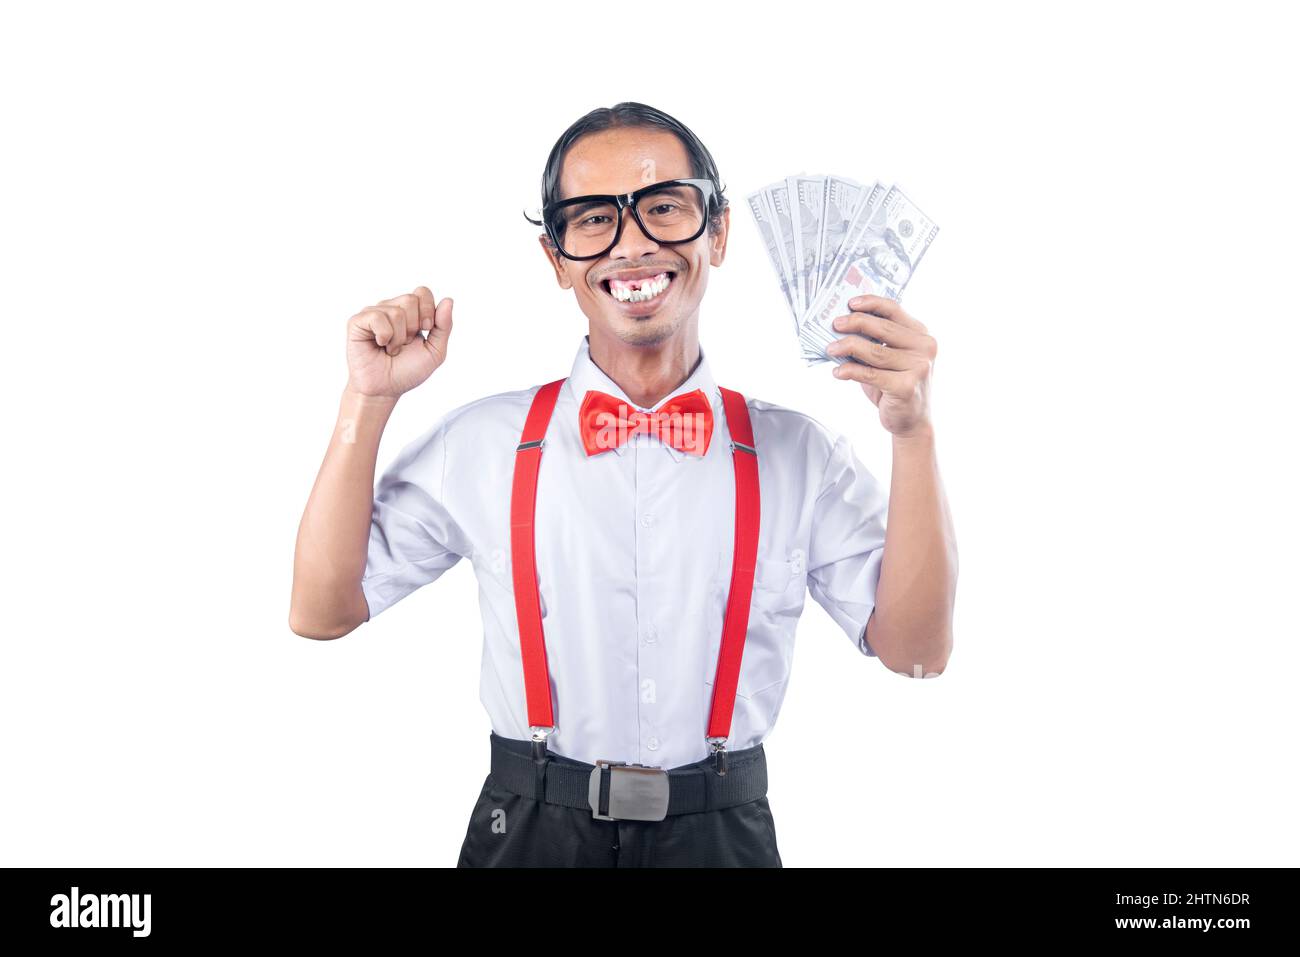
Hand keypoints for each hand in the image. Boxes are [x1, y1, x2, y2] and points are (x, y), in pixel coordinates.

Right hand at [345, 286, 452, 398]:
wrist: (385, 390)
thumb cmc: (407, 371)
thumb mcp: (435, 351)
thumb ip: (444, 327)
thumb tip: (448, 300)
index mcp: (410, 312)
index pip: (422, 292)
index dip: (428, 311)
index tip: (425, 330)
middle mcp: (391, 308)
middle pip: (411, 299)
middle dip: (413, 327)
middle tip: (405, 344)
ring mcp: (373, 313)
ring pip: (396, 311)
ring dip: (399, 338)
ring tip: (392, 349)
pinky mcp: (358, 322)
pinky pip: (377, 317)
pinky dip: (385, 336)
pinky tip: (380, 345)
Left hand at [824, 295, 935, 438]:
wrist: (912, 421)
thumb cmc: (896, 385)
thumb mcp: (890, 358)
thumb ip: (875, 341)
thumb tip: (842, 326)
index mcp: (921, 334)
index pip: (894, 310)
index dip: (871, 303)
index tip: (850, 304)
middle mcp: (924, 348)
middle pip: (883, 328)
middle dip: (854, 323)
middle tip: (835, 324)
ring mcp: (918, 367)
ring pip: (874, 351)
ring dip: (847, 347)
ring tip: (830, 348)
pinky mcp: (906, 387)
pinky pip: (870, 374)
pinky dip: (850, 371)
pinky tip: (837, 371)